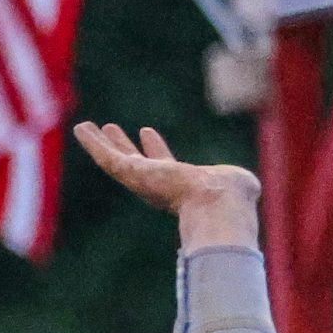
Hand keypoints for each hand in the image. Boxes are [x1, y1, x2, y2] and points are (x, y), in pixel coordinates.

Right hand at [72, 121, 260, 250]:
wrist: (218, 205)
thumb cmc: (234, 197)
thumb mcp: (237, 183)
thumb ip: (240, 183)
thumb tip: (251, 186)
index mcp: (182, 184)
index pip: (164, 163)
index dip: (155, 149)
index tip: (146, 132)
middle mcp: (160, 185)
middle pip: (135, 161)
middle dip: (124, 145)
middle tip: (111, 129)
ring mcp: (145, 181)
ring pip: (114, 160)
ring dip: (100, 144)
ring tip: (87, 127)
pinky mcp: (133, 175)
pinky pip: (107, 158)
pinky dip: (93, 144)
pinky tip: (80, 129)